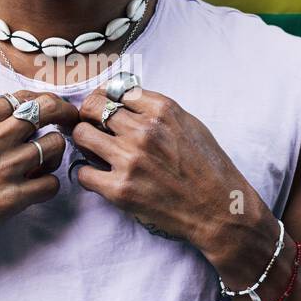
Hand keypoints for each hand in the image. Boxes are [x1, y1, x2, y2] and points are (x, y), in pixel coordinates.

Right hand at [0, 90, 78, 257]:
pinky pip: (51, 183)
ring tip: (46, 159)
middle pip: (47, 111)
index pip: (22, 97)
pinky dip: (49, 183)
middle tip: (70, 120)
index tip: (49, 106)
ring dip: (55, 151)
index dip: (40, 100)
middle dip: (64, 112)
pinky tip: (38, 185)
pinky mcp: (13, 199)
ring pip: (55, 145)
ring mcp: (5, 169)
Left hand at [69, 83, 257, 252]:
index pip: (115, 90)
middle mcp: (143, 131)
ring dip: (84, 141)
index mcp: (162, 110)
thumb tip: (126, 100)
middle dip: (88, 116)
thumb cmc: (208, 167)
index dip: (106, 99)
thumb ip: (157, 110)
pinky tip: (100, 176)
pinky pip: (83, 172)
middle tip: (91, 126)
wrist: (219, 209)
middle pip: (92, 107)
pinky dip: (88, 174)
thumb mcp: (189, 124)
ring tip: (94, 150)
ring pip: (81, 135)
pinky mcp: (120, 189)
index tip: (104, 109)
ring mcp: (129, 160)